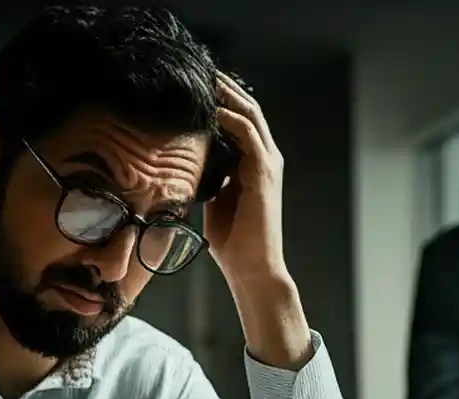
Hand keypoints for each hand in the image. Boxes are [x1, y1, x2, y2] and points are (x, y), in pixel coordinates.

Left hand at [203, 70, 285, 282]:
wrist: (252, 268)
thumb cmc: (233, 240)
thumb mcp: (216, 198)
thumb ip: (211, 175)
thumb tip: (190, 159)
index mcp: (255, 163)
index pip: (240, 119)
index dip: (221, 99)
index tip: (198, 85)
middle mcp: (265, 158)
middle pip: (247, 109)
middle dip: (224, 88)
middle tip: (200, 71)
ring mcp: (268, 165)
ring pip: (250, 116)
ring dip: (227, 96)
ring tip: (205, 80)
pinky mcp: (264, 174)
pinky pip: (249, 137)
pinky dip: (231, 119)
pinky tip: (212, 110)